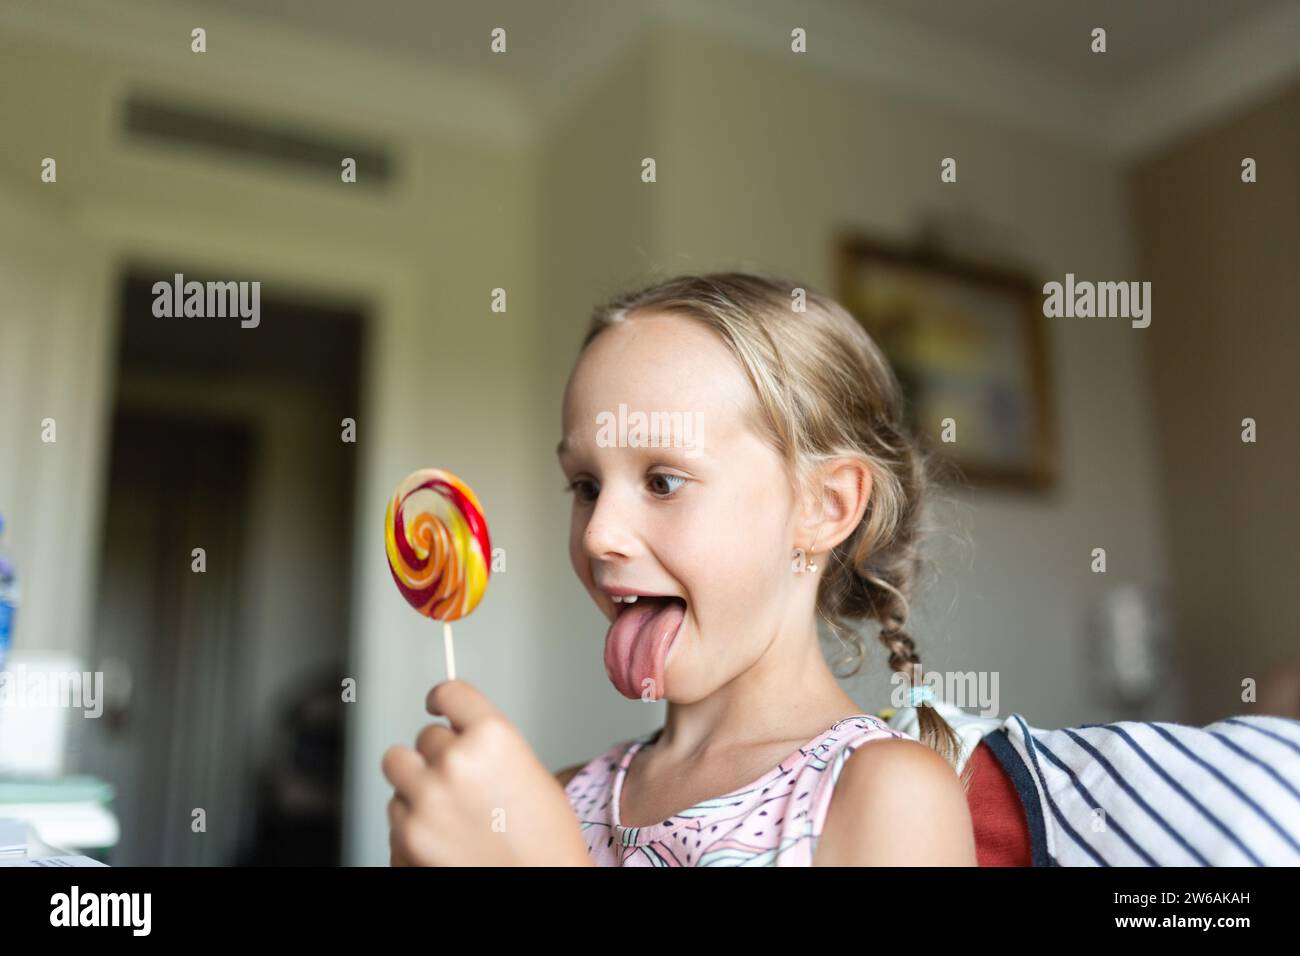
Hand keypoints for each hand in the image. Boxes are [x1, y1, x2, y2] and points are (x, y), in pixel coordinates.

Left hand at [382, 679, 590, 865]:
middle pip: (424, 736)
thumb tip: (458, 737)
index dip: (441, 697)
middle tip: (461, 781)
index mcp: (493, 738)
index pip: (450, 693)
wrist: (540, 887)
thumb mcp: (531, 774)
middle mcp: (455, 762)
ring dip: (418, 784)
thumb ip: (489, 747)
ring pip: (400, 771)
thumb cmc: (547, 843)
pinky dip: (411, 822)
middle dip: (439, 755)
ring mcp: (426, 800)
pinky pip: (396, 813)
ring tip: (450, 810)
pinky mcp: (406, 837)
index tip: (437, 703)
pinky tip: (443, 838)